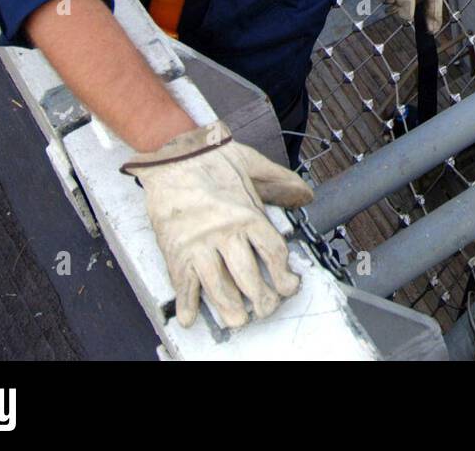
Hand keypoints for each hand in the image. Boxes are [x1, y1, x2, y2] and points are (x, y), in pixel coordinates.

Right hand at [120, 121, 315, 328]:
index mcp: (247, 213)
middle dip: (261, 300)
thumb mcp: (251, 162)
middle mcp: (225, 233)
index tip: (288, 286)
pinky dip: (187, 304)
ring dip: (231, 309)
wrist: (169, 154)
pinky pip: (183, 284)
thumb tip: (305, 194)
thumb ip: (280, 180)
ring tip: (239, 319)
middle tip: (266, 308)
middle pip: (249, 277)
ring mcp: (199, 244)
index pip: (273, 254)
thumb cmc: (208, 157)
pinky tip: (191, 317)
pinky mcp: (175, 251)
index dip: (283, 276)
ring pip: (218, 287)